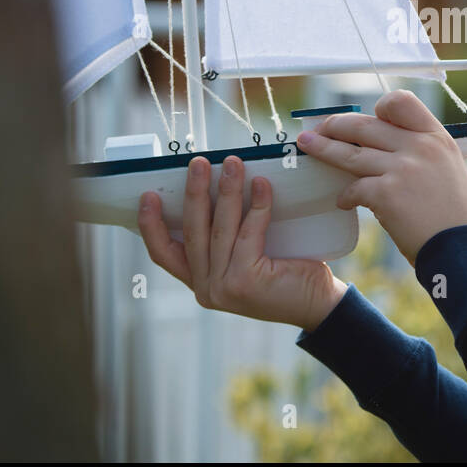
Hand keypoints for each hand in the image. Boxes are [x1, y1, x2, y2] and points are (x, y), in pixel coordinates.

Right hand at [137, 155, 347, 331]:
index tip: (147, 195)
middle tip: (198, 163)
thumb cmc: (285, 273)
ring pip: (219, 229)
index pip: (164, 254)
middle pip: (192, 233)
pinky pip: (249, 233)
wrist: (319, 304)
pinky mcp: (246, 281)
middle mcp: (206, 289)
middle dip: (193, 193)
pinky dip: (256, 205)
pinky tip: (262, 184)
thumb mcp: (246, 258)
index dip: (151, 225)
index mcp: (200, 282)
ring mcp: (224, 288)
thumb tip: (216, 185)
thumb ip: (226, 239)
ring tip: (232, 163)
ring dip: (225, 191)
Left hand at [294, 90, 466, 265]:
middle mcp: (419, 147)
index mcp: (436, 137)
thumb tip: (385, 150)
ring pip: (350, 153)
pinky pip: (354, 189)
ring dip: (324, 149)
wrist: (466, 249)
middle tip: (318, 129)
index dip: (379, 108)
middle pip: (366, 125)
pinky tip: (343, 202)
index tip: (368, 119)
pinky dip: (345, 196)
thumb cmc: (457, 216)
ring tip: (306, 146)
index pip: (401, 102)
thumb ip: (422, 153)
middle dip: (337, 125)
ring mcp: (402, 169)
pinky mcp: (387, 194)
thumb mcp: (449, 170)